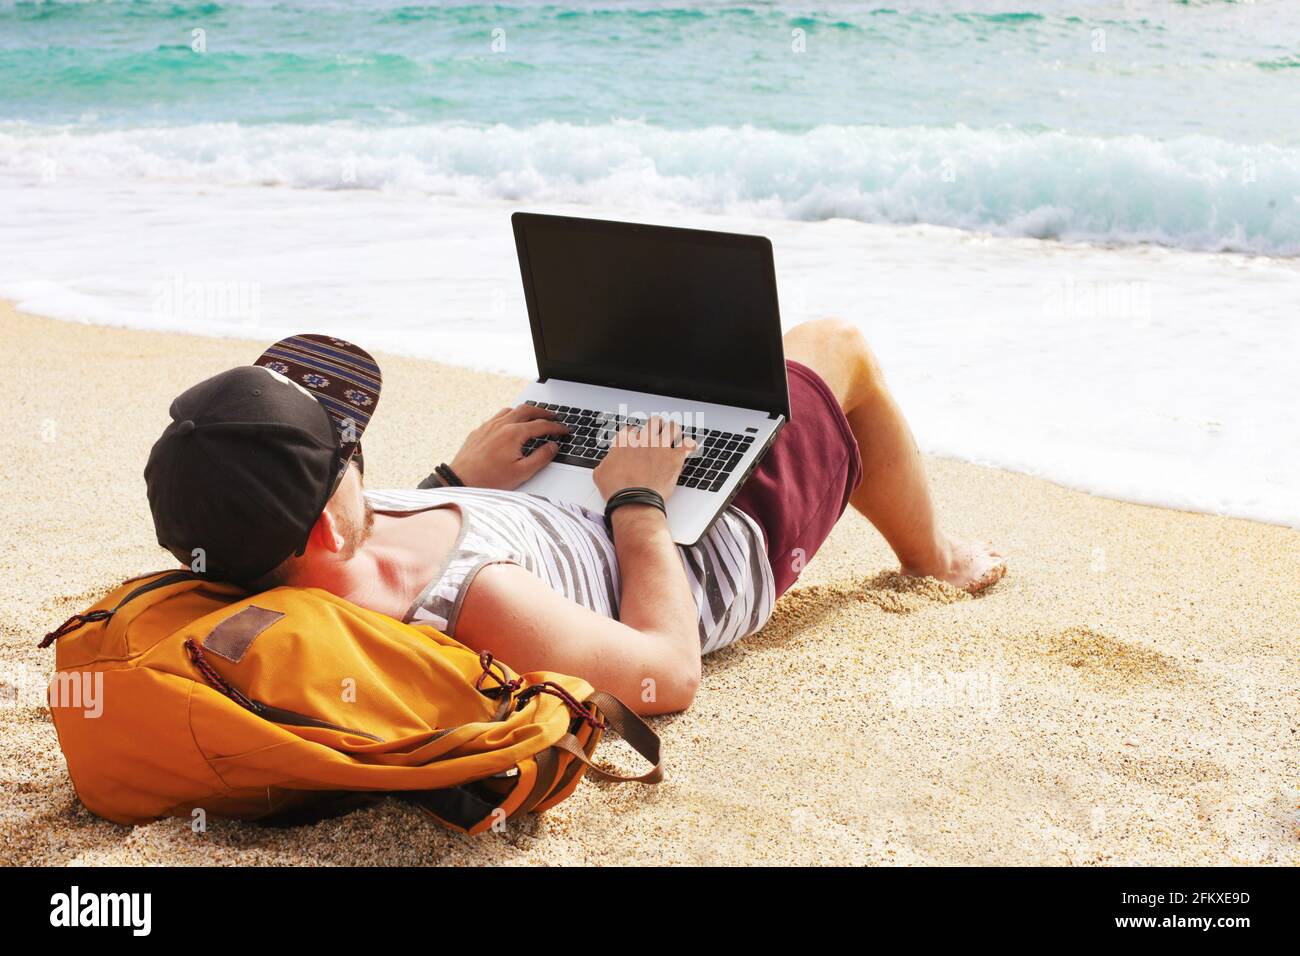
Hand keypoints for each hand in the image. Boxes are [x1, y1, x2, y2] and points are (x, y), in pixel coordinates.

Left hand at [447, 404, 568, 489]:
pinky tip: (510, 424)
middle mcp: (501, 425)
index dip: (556, 427)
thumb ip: (541, 457)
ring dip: (525, 411)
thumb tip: (553, 446)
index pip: (541, 425)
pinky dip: (510, 416)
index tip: (564, 429)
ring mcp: (488, 426)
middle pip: (527, 410)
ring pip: (511, 410)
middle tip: (553, 416)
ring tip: (533, 417)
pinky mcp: (479, 431)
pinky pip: (497, 416)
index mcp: (514, 433)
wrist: (461, 481)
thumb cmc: (489, 479)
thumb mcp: (522, 472)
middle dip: (542, 412)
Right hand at [593, 416, 695, 502]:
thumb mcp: (600, 473)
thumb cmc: (617, 490)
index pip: (633, 429)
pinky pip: (687, 444)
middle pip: (654, 422)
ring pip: (672, 428)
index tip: (638, 442)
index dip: (636, 436)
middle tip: (658, 434)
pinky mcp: (674, 457)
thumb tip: (610, 460)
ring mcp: (660, 447)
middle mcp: (643, 439)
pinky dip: (689, 446)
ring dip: (673, 432)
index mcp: (625, 440)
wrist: (633, 502)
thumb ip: (607, 460)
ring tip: (674, 437)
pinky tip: (689, 447)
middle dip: (656, 427)